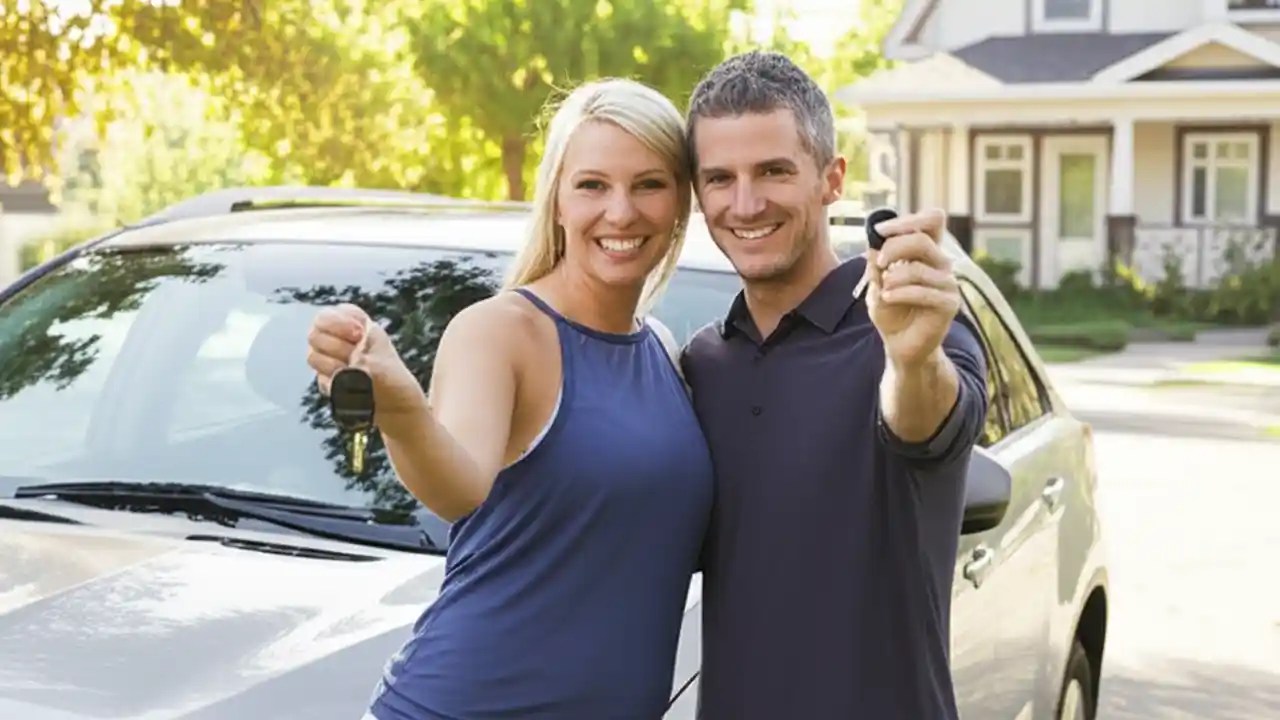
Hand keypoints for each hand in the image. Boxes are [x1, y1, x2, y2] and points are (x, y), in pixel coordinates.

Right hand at [306, 303, 426, 427]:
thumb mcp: (381, 362)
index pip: (328, 315)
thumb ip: (360, 360)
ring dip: (334, 366)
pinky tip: (349, 386)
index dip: (338, 323)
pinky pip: (320, 379)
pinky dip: (334, 383)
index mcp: (353, 324)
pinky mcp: (326, 379)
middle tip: (355, 356)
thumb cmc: (392, 377)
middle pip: (314, 333)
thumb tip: (343, 367)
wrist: (394, 404)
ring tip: (355, 374)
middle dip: (336, 346)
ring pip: (312, 356)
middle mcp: (337, 339)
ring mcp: (329, 358)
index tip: (358, 335)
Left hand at [862, 208, 960, 366]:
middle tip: (878, 262)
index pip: (931, 221)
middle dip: (894, 247)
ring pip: (919, 268)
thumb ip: (876, 263)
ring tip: (883, 289)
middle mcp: (941, 263)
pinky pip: (924, 292)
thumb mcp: (877, 283)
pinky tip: (887, 298)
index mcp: (927, 252)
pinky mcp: (949, 304)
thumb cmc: (891, 310)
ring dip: (893, 277)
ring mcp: (948, 283)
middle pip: (923, 239)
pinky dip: (901, 293)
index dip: (907, 220)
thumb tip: (873, 242)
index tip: (879, 231)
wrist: (900, 344)